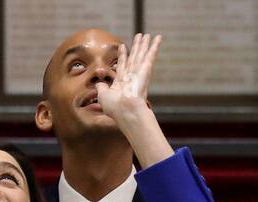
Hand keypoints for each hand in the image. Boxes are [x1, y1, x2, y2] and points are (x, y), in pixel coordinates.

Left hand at [91, 34, 172, 168]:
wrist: (126, 111)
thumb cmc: (114, 107)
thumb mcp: (102, 95)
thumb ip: (101, 87)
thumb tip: (99, 84)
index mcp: (121, 82)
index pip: (122, 65)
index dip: (122, 55)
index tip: (122, 46)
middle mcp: (131, 76)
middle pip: (134, 58)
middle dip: (136, 47)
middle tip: (139, 37)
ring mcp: (139, 73)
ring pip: (142, 54)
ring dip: (145, 44)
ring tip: (147, 34)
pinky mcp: (146, 70)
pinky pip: (151, 55)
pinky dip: (155, 46)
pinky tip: (158, 37)